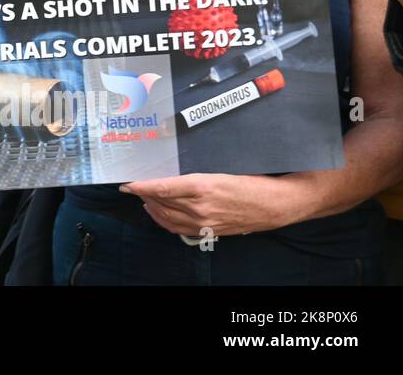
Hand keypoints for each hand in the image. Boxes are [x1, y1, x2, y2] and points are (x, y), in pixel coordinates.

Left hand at [121, 173, 299, 236]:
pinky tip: (158, 213)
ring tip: (143, 197)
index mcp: (202, 186)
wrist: (275, 205)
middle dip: (143, 194)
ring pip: (167, 216)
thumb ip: (193, 177)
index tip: (127, 184)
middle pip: (160, 202)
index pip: (161, 188)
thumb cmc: (251, 182)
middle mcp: (200, 207)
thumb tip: (169, 174)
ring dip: (151, 207)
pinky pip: (178, 228)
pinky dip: (163, 221)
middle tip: (134, 186)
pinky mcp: (209, 231)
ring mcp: (204, 222)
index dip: (141, 187)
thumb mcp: (220, 171)